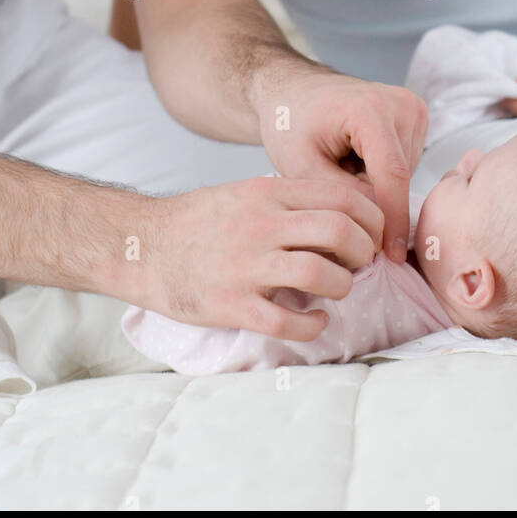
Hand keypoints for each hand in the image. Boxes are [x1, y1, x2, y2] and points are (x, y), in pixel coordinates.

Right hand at [118, 177, 384, 340]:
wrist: (143, 246)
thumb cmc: (199, 222)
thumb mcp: (245, 193)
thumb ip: (289, 200)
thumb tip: (343, 214)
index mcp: (266, 192)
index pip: (342, 197)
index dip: (371, 218)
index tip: (373, 235)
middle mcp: (260, 224)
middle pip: (340, 231)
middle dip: (364, 251)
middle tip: (361, 263)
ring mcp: (245, 265)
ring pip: (320, 274)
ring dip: (342, 286)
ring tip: (337, 290)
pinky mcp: (231, 304)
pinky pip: (287, 320)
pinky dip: (313, 325)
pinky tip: (313, 320)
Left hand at [257, 70, 427, 262]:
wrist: (293, 90)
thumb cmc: (290, 122)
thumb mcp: (302, 167)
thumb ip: (342, 198)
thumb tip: (378, 230)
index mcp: (370, 110)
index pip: (392, 175)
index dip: (393, 220)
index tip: (391, 256)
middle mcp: (401, 104)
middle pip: (399, 177)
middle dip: (374, 200)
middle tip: (334, 192)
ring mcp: (412, 108)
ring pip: (404, 173)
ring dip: (376, 184)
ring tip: (341, 166)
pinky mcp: (415, 116)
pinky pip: (404, 163)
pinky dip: (380, 172)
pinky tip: (354, 159)